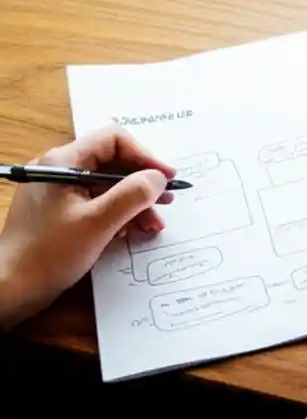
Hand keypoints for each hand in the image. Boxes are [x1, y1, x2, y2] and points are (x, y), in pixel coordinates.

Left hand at [0, 126, 175, 326]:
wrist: (9, 290)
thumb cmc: (49, 254)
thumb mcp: (98, 222)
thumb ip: (133, 195)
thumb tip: (158, 178)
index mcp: (63, 162)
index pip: (113, 141)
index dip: (144, 156)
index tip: (165, 178)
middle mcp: (59, 169)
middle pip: (112, 163)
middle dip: (142, 183)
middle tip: (167, 201)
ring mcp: (57, 191)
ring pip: (107, 185)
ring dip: (134, 202)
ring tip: (154, 224)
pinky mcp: (58, 212)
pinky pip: (96, 203)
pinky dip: (118, 214)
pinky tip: (133, 230)